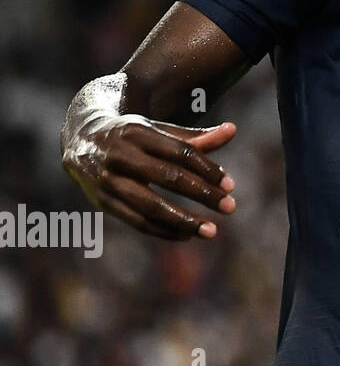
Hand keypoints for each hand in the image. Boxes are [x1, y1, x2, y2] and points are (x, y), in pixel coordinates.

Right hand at [62, 115, 237, 239]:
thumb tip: (233, 130)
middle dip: (202, 194)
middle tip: (230, 207)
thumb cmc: (133, 135)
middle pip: (168, 177)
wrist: (81, 138)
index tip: (230, 185)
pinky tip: (186, 235)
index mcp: (139, 133)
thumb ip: (196, 137)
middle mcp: (121, 155)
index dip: (207, 169)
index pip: (181, 152)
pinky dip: (162, 230)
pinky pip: (135, 220)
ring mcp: (108, 180)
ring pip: (150, 205)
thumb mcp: (159, 130)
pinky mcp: (102, 201)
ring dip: (183, 220)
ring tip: (211, 230)